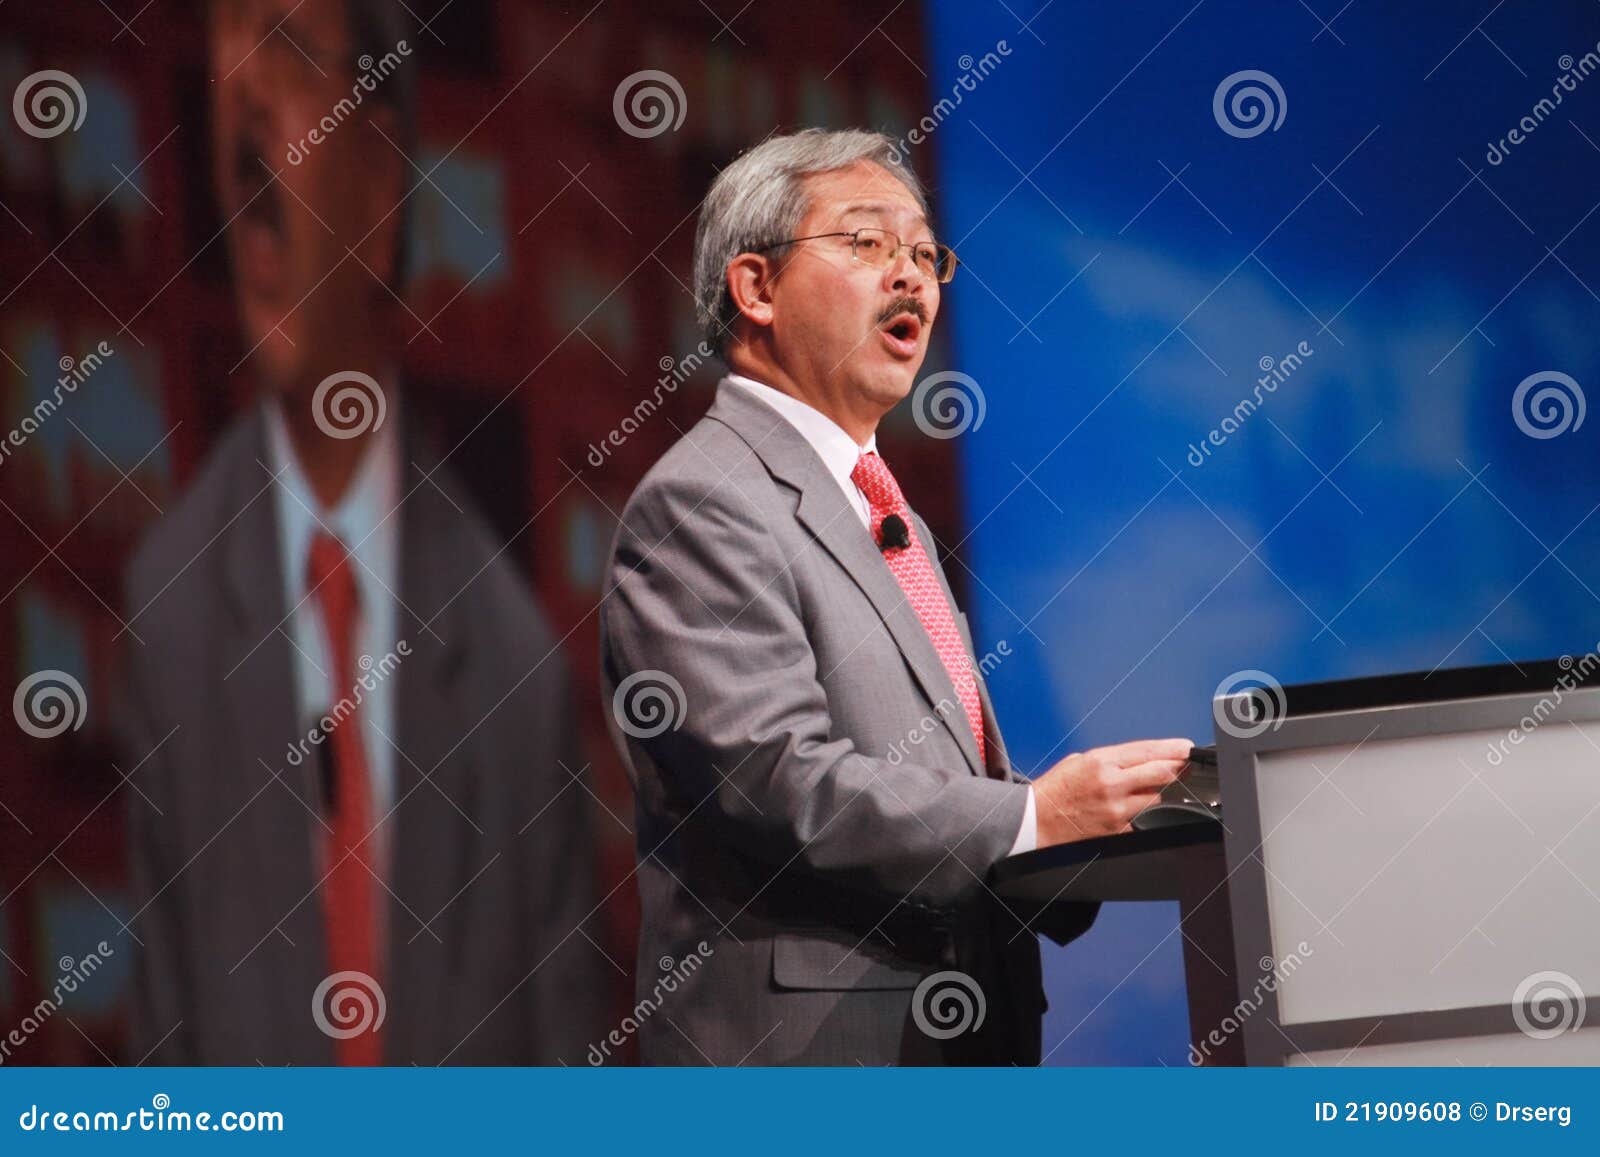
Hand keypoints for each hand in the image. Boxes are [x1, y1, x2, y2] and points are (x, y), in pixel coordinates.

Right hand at [1031, 738, 1192, 845]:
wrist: (1036, 820)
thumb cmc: (1056, 790)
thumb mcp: (1080, 761)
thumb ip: (1112, 760)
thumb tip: (1142, 760)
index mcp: (1101, 762)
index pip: (1147, 752)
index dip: (1172, 749)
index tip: (1186, 748)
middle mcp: (1111, 785)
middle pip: (1161, 774)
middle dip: (1177, 769)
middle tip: (1184, 766)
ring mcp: (1116, 810)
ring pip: (1155, 799)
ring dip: (1154, 793)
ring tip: (1137, 791)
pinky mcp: (1117, 830)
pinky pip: (1141, 819)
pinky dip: (1139, 813)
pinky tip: (1124, 809)